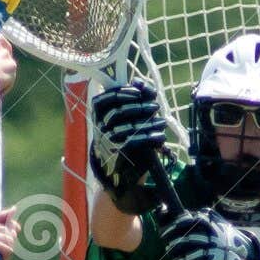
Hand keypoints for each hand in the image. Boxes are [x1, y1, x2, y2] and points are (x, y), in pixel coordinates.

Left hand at [0, 208, 19, 259]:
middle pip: (13, 233)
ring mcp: (2, 252)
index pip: (13, 227)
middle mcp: (2, 242)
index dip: (12, 223)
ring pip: (11, 241)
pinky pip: (9, 251)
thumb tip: (14, 209)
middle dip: (1, 229)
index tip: (8, 221)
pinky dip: (0, 246)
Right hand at [89, 80, 169, 207]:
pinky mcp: (116, 157)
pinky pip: (133, 144)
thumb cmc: (125, 141)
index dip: (124, 93)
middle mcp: (98, 130)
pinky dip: (149, 139)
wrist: (120, 177)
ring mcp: (106, 144)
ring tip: (161, 123)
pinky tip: (160, 138)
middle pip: (119, 112)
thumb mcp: (125, 119)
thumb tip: (140, 82)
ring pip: (127, 127)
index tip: (141, 91)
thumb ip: (133, 99)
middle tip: (155, 107)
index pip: (106, 99)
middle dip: (140, 107)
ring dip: (148, 123)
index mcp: (97, 117)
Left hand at [160, 208, 259, 259]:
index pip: (186, 221)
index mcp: (213, 224)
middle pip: (183, 239)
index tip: (164, 233)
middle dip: (172, 245)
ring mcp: (211, 251)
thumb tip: (183, 215)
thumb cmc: (231, 247)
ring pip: (183, 257)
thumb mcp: (222, 229)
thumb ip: (206, 221)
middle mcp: (211, 236)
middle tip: (168, 249)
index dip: (172, 227)